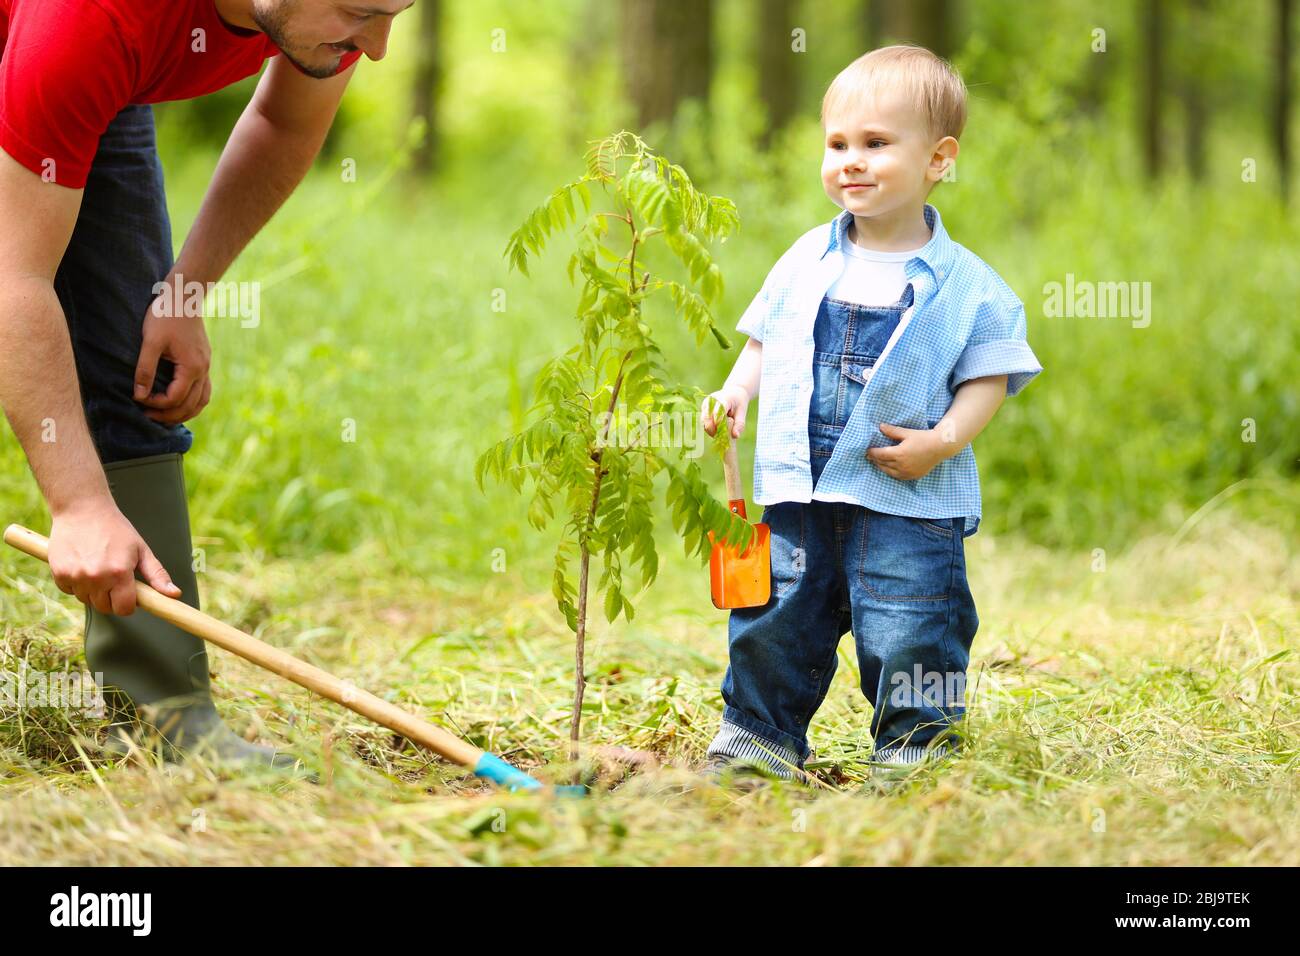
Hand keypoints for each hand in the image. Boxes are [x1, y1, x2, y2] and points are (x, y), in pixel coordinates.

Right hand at [47, 499, 182, 614]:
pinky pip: (69, 591)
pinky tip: (82, 564)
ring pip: (86, 600)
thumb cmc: (116, 529)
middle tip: (113, 577)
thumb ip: (157, 575)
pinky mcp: (59, 573)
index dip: (129, 604)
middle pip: (105, 607)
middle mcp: (96, 577)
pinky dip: (76, 583)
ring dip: (93, 591)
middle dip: (111, 598)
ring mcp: (76, 576)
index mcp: (119, 572)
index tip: (129, 594)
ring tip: (98, 567)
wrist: (82, 509)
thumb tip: (175, 594)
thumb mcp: (141, 550)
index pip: (124, 609)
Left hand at [134, 282, 212, 424]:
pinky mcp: (204, 363)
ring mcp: (206, 367)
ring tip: (165, 417)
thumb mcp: (150, 342)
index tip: (139, 399)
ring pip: (201, 402)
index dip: (156, 404)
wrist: (184, 297)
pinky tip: (179, 403)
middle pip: (190, 405)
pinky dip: (193, 402)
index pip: (176, 398)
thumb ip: (145, 370)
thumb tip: (139, 395)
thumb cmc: (165, 316)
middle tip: (147, 416)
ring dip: (185, 413)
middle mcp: (204, 370)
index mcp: (192, 367)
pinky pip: (204, 391)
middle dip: (169, 415)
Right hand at [701, 384, 749, 437]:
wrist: (733, 392)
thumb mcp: (742, 412)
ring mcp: (706, 404)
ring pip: (703, 420)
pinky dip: (709, 427)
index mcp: (724, 398)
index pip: (718, 410)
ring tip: (719, 432)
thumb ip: (739, 424)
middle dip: (713, 429)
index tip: (720, 432)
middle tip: (720, 436)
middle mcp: (712, 400)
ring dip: (710, 429)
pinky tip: (716, 429)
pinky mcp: (703, 408)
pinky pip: (703, 421)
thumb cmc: (738, 403)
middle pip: (707, 416)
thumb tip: (735, 436)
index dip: (718, 421)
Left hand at [866, 423, 949, 480]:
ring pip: (889, 472)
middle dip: (875, 460)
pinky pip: (898, 477)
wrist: (940, 447)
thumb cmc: (923, 438)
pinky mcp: (913, 476)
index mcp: (899, 454)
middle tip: (870, 456)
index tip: (867, 450)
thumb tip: (880, 426)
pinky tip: (889, 469)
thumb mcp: (907, 433)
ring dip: (882, 467)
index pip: (880, 455)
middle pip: (883, 464)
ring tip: (877, 462)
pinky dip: (891, 472)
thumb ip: (892, 431)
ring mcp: (907, 472)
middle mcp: (902, 465)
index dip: (872, 453)